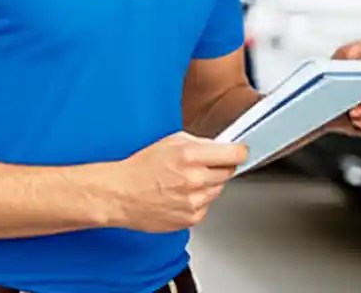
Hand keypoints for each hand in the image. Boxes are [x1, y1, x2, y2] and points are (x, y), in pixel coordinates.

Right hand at [112, 132, 248, 232]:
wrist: (121, 194)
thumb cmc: (140, 168)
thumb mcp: (168, 142)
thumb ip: (198, 142)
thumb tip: (220, 146)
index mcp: (190, 155)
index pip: (235, 153)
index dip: (239, 151)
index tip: (239, 152)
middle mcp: (195, 179)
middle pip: (229, 172)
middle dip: (218, 167)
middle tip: (198, 166)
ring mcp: (195, 201)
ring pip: (218, 190)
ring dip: (207, 185)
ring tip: (182, 182)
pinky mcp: (192, 218)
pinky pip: (206, 206)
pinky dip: (197, 201)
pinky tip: (179, 195)